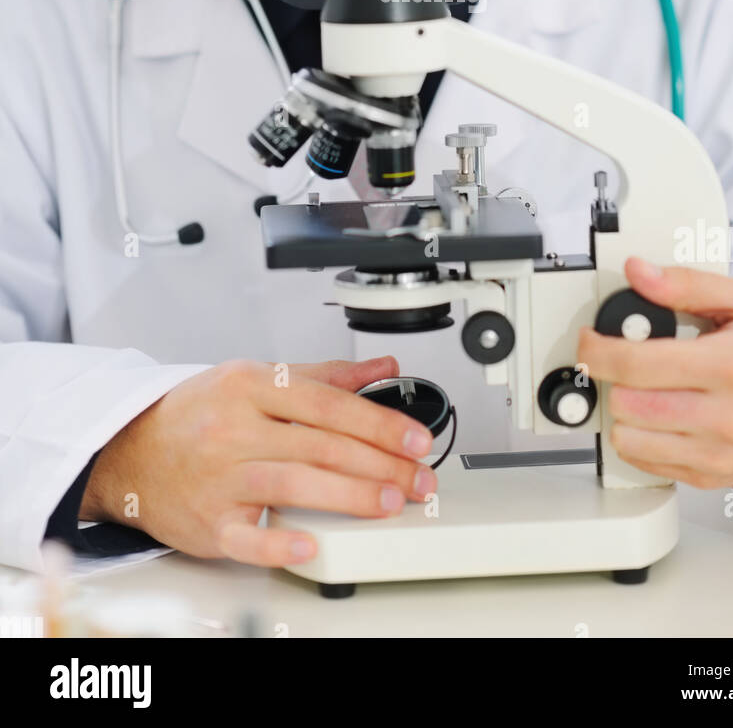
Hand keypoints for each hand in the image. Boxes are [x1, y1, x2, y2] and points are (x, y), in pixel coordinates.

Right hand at [81, 356, 435, 566]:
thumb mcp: (256, 380)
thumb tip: (383, 368)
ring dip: (350, 497)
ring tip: (390, 503)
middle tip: (419, 478)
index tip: (416, 439)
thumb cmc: (199, 415)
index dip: (379, 422)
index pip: (328, 403)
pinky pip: (247, 537)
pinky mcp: (209, 523)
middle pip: (320, 445)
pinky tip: (312, 546)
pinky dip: (279, 543)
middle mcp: (234, 429)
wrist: (131, 452)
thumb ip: (323, 377)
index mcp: (250, 385)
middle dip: (380, 464)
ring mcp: (220, 477)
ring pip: (293, 485)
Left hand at [578, 257, 732, 488]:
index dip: (599, 349)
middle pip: (628, 405)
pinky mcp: (716, 477)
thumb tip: (639, 273)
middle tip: (623, 357)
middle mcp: (728, 418)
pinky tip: (657, 413)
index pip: (638, 365)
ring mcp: (722, 454)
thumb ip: (688, 285)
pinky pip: (651, 466)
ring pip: (632, 441)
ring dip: (623, 410)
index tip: (590, 340)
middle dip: (612, 377)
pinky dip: (641, 438)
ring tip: (641, 386)